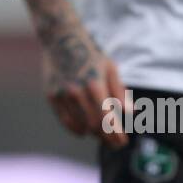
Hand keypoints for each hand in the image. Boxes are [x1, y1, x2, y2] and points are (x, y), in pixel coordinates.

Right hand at [42, 32, 127, 146]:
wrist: (60, 38)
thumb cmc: (90, 52)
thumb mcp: (110, 67)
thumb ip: (120, 91)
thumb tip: (131, 112)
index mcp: (95, 84)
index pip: (108, 120)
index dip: (116, 135)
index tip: (123, 142)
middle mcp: (77, 92)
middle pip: (94, 126)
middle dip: (107, 139)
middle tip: (116, 144)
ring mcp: (62, 94)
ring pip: (80, 125)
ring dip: (93, 134)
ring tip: (102, 136)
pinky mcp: (51, 95)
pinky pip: (65, 120)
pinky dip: (76, 129)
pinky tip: (84, 131)